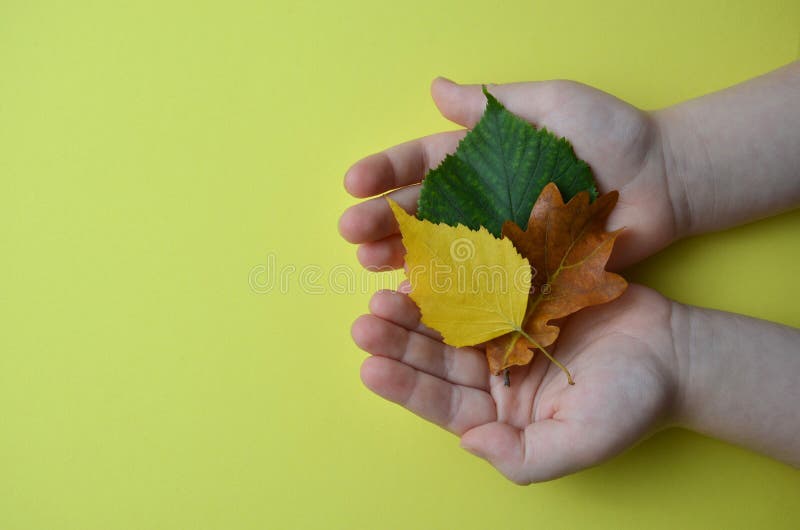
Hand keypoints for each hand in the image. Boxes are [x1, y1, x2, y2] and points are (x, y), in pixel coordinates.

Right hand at [339, 77, 680, 269]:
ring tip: (367, 264)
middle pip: (423, 209)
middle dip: (383, 219)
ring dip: (402, 256)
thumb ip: (493, 103)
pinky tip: (413, 295)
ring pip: (441, 248)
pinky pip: (478, 283)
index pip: (425, 161)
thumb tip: (434, 87)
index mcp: (485, 158)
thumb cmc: (613, 134)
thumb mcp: (552, 103)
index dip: (388, 170)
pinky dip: (445, 291)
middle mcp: (486, 199)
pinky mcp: (525, 271)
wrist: (666, 181)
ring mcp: (502, 237)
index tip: (354, 182)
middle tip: (351, 232)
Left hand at [352, 284, 679, 482]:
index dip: (405, 386)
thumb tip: (470, 444)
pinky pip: (479, 286)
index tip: (370, 367)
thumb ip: (525, 456)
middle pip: (436, 359)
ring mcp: (504, 330)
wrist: (673, 350)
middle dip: (399, 342)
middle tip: (366, 322)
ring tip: (383, 294)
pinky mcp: (520, 294)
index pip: (442, 403)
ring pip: (449, 321)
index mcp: (499, 413)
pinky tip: (425, 267)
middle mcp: (493, 373)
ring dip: (416, 309)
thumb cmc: (632, 403)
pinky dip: (453, 278)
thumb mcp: (581, 442)